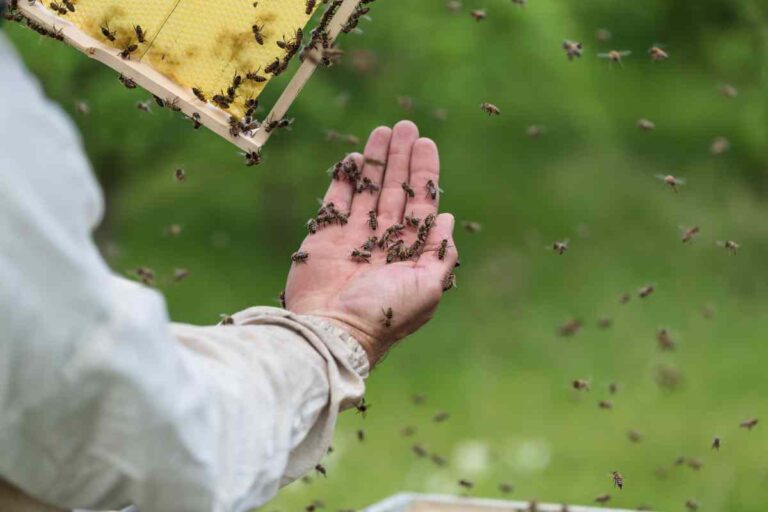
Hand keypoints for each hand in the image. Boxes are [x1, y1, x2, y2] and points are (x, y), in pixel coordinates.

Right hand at [284, 121, 458, 365]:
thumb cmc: (386, 313)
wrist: (334, 332)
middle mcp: (383, 244)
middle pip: (395, 192)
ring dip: (376, 162)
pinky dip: (345, 181)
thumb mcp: (428, 286)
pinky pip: (336, 203)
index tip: (426, 144)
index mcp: (409, 254)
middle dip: (401, 159)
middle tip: (405, 126)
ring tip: (383, 131)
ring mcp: (353, 240)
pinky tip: (355, 158)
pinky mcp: (324, 239)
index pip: (420, 205)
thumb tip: (448, 219)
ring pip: (368, 192)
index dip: (424, 174)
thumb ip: (439, 252)